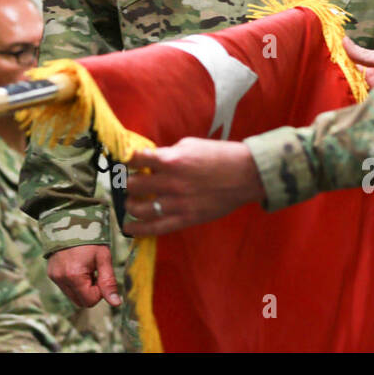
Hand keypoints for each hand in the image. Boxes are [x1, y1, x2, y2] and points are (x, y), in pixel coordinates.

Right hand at [46, 245, 121, 308]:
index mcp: (74, 276)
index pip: (90, 301)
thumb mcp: (103, 258)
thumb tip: (116, 303)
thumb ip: (109, 282)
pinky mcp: (51, 273)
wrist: (71, 221)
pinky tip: (77, 267)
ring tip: (86, 268)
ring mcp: (54, 276)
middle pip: (81, 302)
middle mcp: (61, 279)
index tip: (100, 274)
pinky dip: (74, 282)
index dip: (100, 291)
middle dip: (91, 291)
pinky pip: (66, 287)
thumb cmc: (90, 238)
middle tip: (94, 272)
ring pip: (73, 296)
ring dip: (83, 287)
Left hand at [123, 138, 264, 235]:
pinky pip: (155, 228)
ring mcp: (177, 203)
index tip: (129, 162)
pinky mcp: (185, 219)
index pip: (135, 159)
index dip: (129, 160)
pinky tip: (129, 227)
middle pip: (133, 185)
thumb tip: (149, 161)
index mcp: (171, 160)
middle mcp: (170, 182)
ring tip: (131, 202)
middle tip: (130, 182)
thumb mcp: (189, 145)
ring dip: (130, 204)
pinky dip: (138, 229)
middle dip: (129, 182)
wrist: (245, 175)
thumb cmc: (218, 155)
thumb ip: (167, 154)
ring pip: (139, 208)